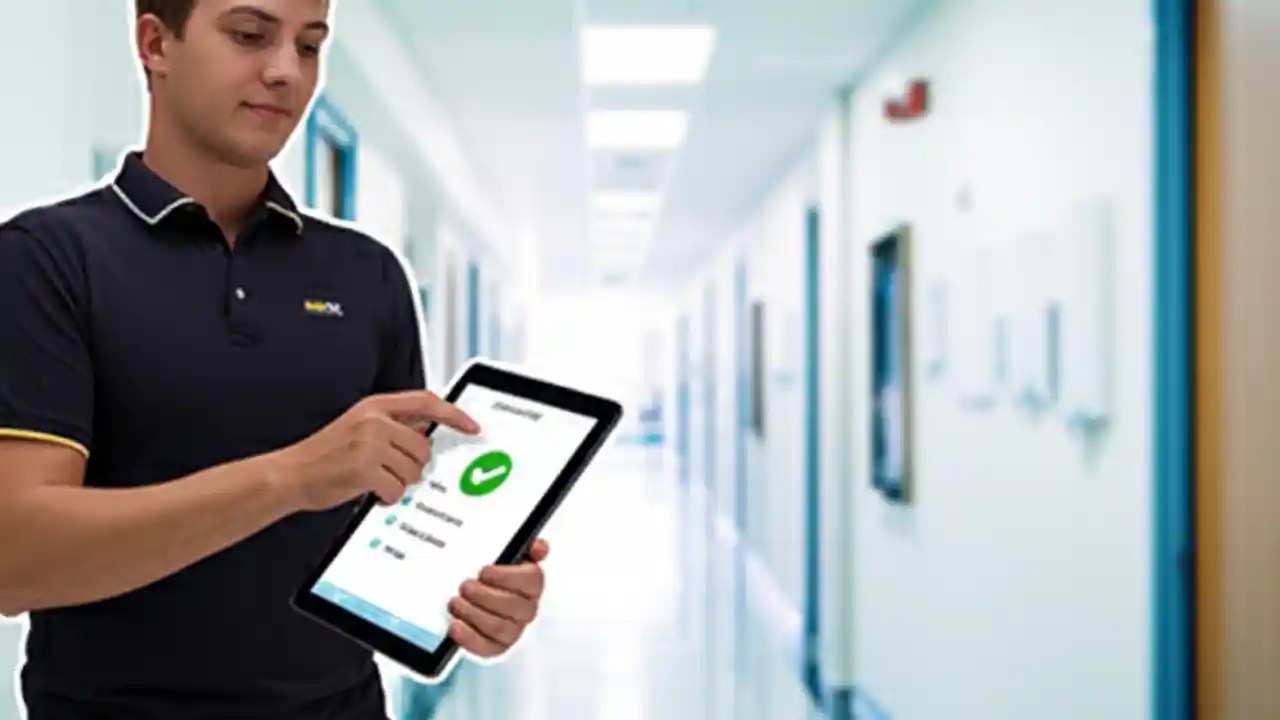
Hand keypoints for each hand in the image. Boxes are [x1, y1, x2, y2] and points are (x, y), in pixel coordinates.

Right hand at [277, 390, 479, 511]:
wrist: (290, 474)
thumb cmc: (327, 456)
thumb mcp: (358, 427)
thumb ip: (392, 426)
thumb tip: (428, 436)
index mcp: (375, 406)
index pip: (426, 402)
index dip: (454, 414)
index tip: (472, 427)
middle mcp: (374, 421)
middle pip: (424, 448)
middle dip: (413, 466)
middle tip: (388, 472)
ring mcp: (369, 444)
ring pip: (413, 471)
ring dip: (399, 483)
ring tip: (373, 480)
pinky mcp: (364, 469)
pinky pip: (397, 491)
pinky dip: (387, 498)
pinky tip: (368, 492)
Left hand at [447, 538, 548, 658]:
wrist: (477, 597)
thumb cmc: (494, 576)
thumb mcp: (508, 555)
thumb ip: (526, 547)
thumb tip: (539, 547)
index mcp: (532, 585)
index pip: (532, 580)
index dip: (507, 576)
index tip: (484, 571)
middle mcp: (526, 609)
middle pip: (513, 605)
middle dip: (484, 595)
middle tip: (465, 586)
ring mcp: (513, 630)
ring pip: (498, 626)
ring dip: (473, 613)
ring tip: (456, 603)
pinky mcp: (496, 646)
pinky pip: (486, 647)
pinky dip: (469, 637)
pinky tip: (456, 625)